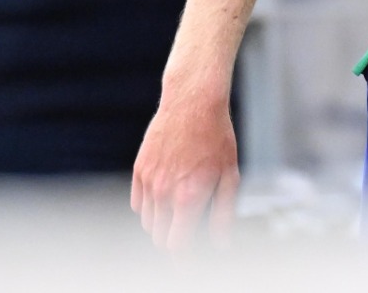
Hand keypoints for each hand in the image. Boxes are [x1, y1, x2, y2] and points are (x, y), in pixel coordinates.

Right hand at [131, 85, 239, 250]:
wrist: (192, 101)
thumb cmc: (217, 136)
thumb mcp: (230, 174)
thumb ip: (223, 213)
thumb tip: (221, 244)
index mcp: (188, 197)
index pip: (177, 245)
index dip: (183, 260)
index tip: (188, 266)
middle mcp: (164, 193)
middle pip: (160, 237)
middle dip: (174, 243)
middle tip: (189, 238)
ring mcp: (148, 181)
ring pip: (148, 222)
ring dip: (162, 227)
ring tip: (180, 215)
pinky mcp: (139, 170)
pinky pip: (137, 204)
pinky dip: (149, 210)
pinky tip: (165, 201)